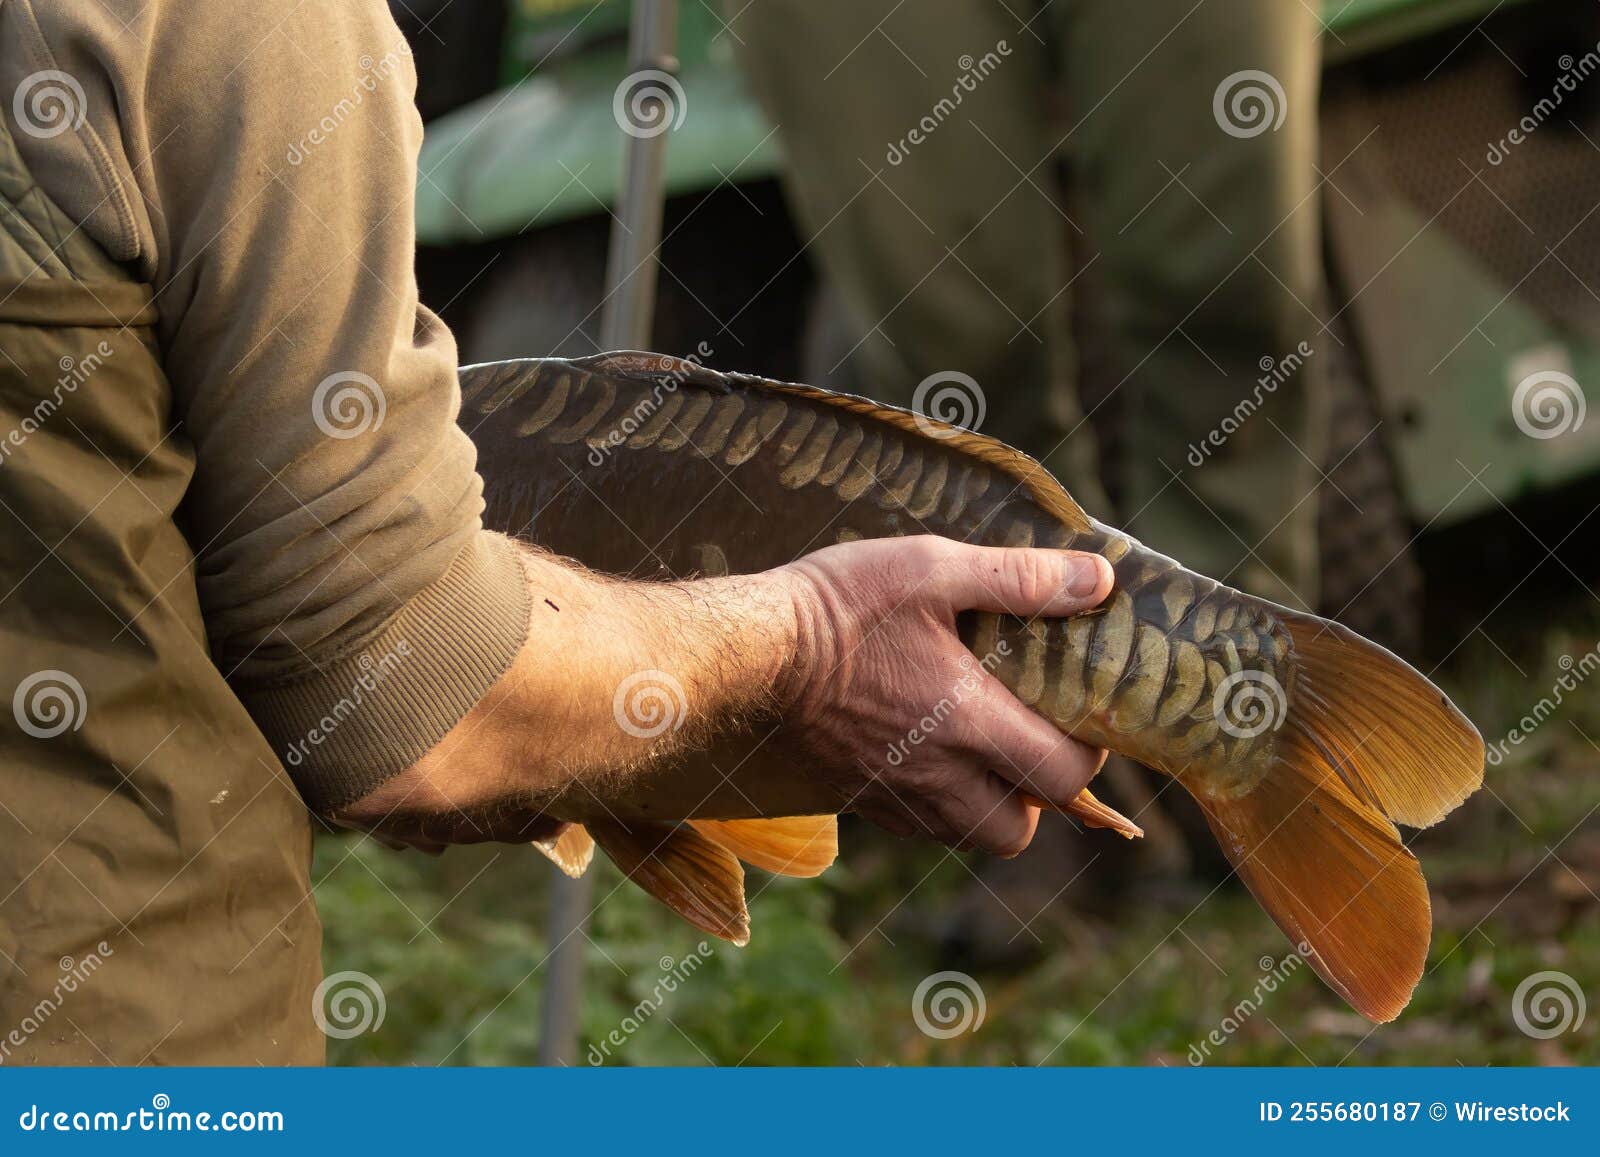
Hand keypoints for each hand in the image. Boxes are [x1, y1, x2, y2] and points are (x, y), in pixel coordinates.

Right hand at [335, 537, 1110, 858]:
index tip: (1076, 708)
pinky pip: (911, 823)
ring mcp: (888, 799)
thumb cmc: (831, 610)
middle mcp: (937, 781)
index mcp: (971, 726)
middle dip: (1037, 793)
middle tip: (1026, 733)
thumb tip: (1100, 581)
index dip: (1088, 749)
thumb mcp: (927, 570)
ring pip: (965, 834)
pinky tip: (911, 741)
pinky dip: (931, 797)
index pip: (1067, 777)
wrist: (727, 663)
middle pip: (1019, 831)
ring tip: (972, 740)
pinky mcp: (847, 801)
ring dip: (985, 801)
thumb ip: (1019, 580)